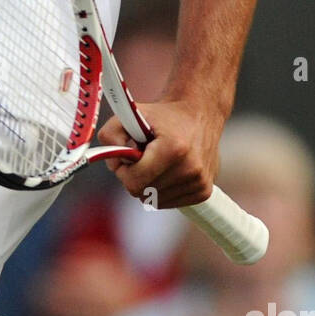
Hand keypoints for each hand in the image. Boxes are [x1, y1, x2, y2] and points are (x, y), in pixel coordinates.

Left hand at [98, 97, 222, 208]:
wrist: (199, 114)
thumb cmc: (163, 116)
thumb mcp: (131, 115)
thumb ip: (110, 135)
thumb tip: (112, 163)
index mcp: (173, 149)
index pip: (134, 182)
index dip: (124, 170)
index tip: (127, 156)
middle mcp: (190, 169)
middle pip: (143, 193)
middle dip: (135, 176)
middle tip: (141, 157)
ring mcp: (199, 183)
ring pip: (155, 200)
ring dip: (149, 183)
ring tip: (157, 161)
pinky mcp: (204, 192)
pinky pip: (169, 202)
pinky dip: (162, 189)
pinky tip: (168, 170)